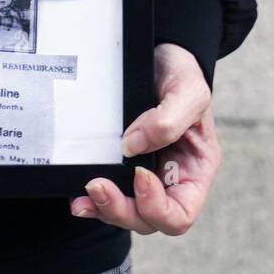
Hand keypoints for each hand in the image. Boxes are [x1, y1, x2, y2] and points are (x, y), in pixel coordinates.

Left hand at [69, 43, 220, 234]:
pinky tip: (78, 196)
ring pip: (126, 212)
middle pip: (148, 219)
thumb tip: (131, 147)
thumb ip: (168, 120)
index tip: (139, 175)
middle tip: (97, 187)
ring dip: (104, 208)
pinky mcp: (120, 164)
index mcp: (195, 171)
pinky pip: (109, 191)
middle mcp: (170, 179)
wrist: (159, 54)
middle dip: (122, 210)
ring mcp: (144, 174)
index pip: (181, 213)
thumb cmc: (182, 74)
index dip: (158, 206)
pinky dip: (93, 199)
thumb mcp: (189, 91)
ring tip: (82, 199)